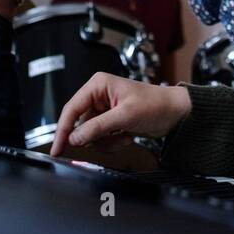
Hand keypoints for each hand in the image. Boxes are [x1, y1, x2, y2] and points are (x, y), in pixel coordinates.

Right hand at [51, 73, 191, 155]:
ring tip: (124, 135)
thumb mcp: (125, 116)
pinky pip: (101, 139)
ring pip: (90, 135)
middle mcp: (98, 96)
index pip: (71, 109)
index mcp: (98, 85)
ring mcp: (104, 110)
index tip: (57, 148)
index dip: (63, 130)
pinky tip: (127, 136)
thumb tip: (74, 138)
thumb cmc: (155, 104)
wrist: (175, 113)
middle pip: (80, 125)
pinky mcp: (111, 122)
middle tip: (111, 137)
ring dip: (106, 141)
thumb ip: (97, 127)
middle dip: (95, 136)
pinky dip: (113, 143)